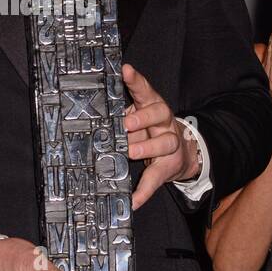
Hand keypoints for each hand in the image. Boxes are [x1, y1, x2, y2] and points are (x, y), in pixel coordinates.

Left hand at [122, 63, 195, 208]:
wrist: (180, 153)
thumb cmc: (148, 131)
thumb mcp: (137, 117)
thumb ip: (121, 113)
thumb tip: (91, 112)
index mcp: (151, 106)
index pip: (145, 89)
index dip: (136, 80)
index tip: (125, 70)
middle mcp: (163, 121)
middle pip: (159, 113)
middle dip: (142, 117)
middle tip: (126, 124)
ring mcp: (169, 142)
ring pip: (165, 142)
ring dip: (147, 147)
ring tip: (131, 152)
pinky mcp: (168, 166)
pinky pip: (156, 179)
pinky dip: (144, 191)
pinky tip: (134, 200)